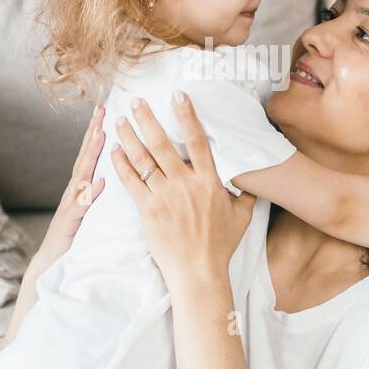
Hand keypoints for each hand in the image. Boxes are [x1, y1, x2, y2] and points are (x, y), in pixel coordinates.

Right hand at [39, 103, 106, 257]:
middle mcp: (74, 192)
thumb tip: (112, 174)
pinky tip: (98, 183)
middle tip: (102, 110)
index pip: (91, 155)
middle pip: (84, 157)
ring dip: (90, 155)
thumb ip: (96, 193)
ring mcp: (69, 206)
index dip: (97, 132)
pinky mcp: (68, 224)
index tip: (106, 109)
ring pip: (81, 176)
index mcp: (82, 188)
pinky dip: (88, 194)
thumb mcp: (90, 212)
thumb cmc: (76, 239)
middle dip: (93, 132)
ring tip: (101, 134)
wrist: (50, 265)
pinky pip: (80, 207)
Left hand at [108, 92, 255, 293]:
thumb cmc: (220, 246)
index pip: (197, 141)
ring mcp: (165, 197)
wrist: (198, 272)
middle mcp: (186, 185)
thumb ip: (247, 192)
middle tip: (136, 101)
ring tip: (120, 120)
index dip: (187, 116)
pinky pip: (131, 182)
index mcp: (209, 182)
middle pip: (163, 144)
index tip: (178, 95)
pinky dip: (121, 164)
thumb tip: (254, 175)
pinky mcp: (148, 210)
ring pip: (143, 159)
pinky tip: (114, 150)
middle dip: (147, 119)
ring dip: (129, 136)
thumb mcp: (242, 216)